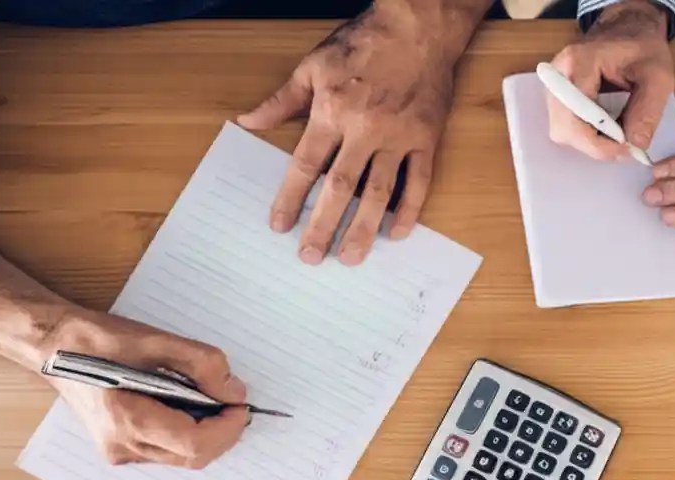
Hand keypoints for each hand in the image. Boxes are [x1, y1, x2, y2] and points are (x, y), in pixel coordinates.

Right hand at [44, 310, 249, 468]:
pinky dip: (188, 432)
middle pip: (193, 456)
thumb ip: (202, 364)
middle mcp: (122, 446)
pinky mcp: (121, 449)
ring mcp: (120, 452)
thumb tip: (234, 391)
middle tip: (233, 402)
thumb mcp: (155, 340)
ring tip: (210, 400)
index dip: (227, 427)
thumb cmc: (98, 341)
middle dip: (223, 432)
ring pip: (182, 456)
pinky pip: (167, 450)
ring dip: (207, 433)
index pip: (195, 443)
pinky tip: (187, 406)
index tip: (240, 404)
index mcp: (127, 420)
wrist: (54, 346)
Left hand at [238, 3, 463, 265]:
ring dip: (364, 229)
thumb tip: (249, 122)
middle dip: (323, 225)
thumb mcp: (314, 65)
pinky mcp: (426, 139)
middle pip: (340, 188)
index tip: (280, 225)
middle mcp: (365, 130)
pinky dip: (409, 210)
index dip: (290, 198)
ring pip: (379, 192)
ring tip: (351, 257)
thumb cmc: (364, 43)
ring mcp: (399, 137)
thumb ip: (282, 100)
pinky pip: (419, 181)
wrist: (418, 27)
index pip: (306, 165)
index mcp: (333, 112)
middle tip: (311, 257)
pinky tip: (397, 233)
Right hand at [546, 0, 673, 160]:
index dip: (601, 143)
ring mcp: (552, 87)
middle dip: (596, 145)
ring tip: (618, 133)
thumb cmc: (642, 48)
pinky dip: (587, 135)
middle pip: (564, 129)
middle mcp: (557, 75)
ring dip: (591, 141)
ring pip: (562, 131)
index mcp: (579, 62)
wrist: (627, 30)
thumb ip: (649, 110)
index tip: (628, 149)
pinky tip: (607, 128)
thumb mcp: (658, 76)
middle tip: (625, 146)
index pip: (578, 116)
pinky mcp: (555, 97)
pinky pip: (564, 126)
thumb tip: (635, 146)